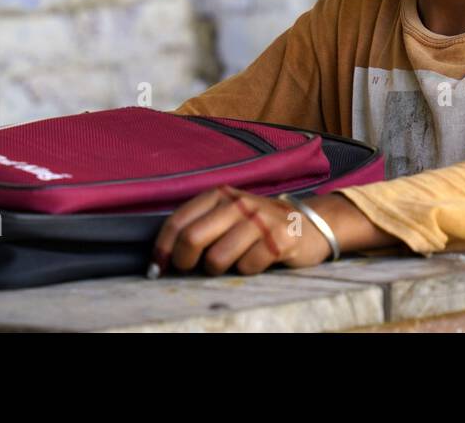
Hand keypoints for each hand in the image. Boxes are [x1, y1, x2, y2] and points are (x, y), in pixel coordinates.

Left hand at [152, 185, 333, 276]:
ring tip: (230, 263)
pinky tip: (257, 261)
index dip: (162, 249)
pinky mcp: (280, 238)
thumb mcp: (228, 215)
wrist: (307, 223)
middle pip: (192, 238)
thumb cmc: (257, 224)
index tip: (156, 268)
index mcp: (219, 194)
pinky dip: (247, 270)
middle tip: (189, 270)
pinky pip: (247, 267)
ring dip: (218, 269)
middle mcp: (238, 202)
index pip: (178, 221)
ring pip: (218, 258)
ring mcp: (260, 219)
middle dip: (184, 262)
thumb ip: (200, 226)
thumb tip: (163, 258)